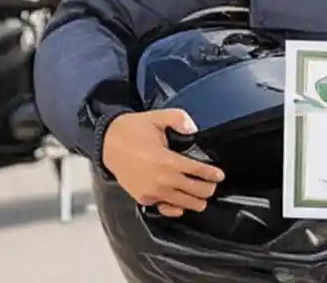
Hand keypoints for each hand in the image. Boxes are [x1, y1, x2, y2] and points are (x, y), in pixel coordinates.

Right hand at [101, 109, 224, 216]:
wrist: (107, 144)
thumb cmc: (133, 130)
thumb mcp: (157, 117)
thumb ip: (178, 119)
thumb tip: (194, 128)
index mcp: (167, 160)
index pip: (197, 171)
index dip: (211, 174)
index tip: (220, 175)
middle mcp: (162, 179)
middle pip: (194, 190)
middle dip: (207, 189)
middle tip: (212, 186)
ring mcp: (152, 191)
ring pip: (182, 203)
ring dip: (195, 201)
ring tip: (203, 199)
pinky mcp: (143, 198)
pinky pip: (164, 208)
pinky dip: (175, 209)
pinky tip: (181, 206)